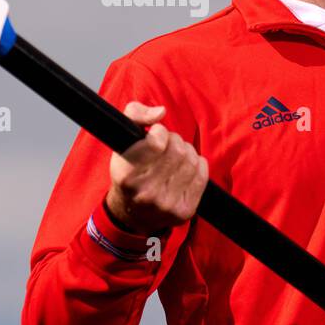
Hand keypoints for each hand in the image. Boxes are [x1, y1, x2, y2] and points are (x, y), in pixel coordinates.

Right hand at [105, 101, 208, 235]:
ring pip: (191, 161)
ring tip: (176, 156)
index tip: (156, 134)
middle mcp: (145, 193)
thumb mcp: (122, 140)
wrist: (132, 213)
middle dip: (175, 140)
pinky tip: (186, 167)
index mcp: (126, 175)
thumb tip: (161, 112)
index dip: (160, 132)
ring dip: (187, 152)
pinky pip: (202, 175)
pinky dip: (197, 165)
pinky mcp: (184, 211)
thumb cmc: (130, 169)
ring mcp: (166, 204)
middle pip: (177, 150)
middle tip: (168, 145)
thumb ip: (135, 114)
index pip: (156, 142)